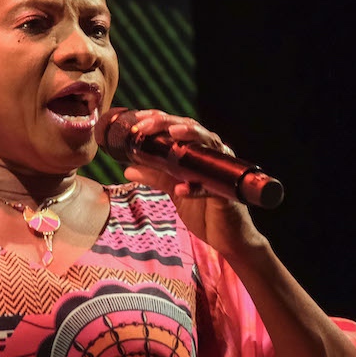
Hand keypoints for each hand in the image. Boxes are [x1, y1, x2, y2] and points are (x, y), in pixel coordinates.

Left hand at [120, 109, 267, 259]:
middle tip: (143, 126)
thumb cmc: (204, 210)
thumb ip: (155, 177)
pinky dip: (195, 187)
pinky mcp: (227, 193)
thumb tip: (128, 169)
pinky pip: (210, 187)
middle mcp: (212, 154)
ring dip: (190, 137)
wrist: (226, 238)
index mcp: (198, 151)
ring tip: (172, 135)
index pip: (178, 126)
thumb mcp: (174, 189)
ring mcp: (222, 171)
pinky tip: (181, 188)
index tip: (138, 118)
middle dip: (166, 123)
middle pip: (191, 128)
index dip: (159, 119)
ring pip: (208, 145)